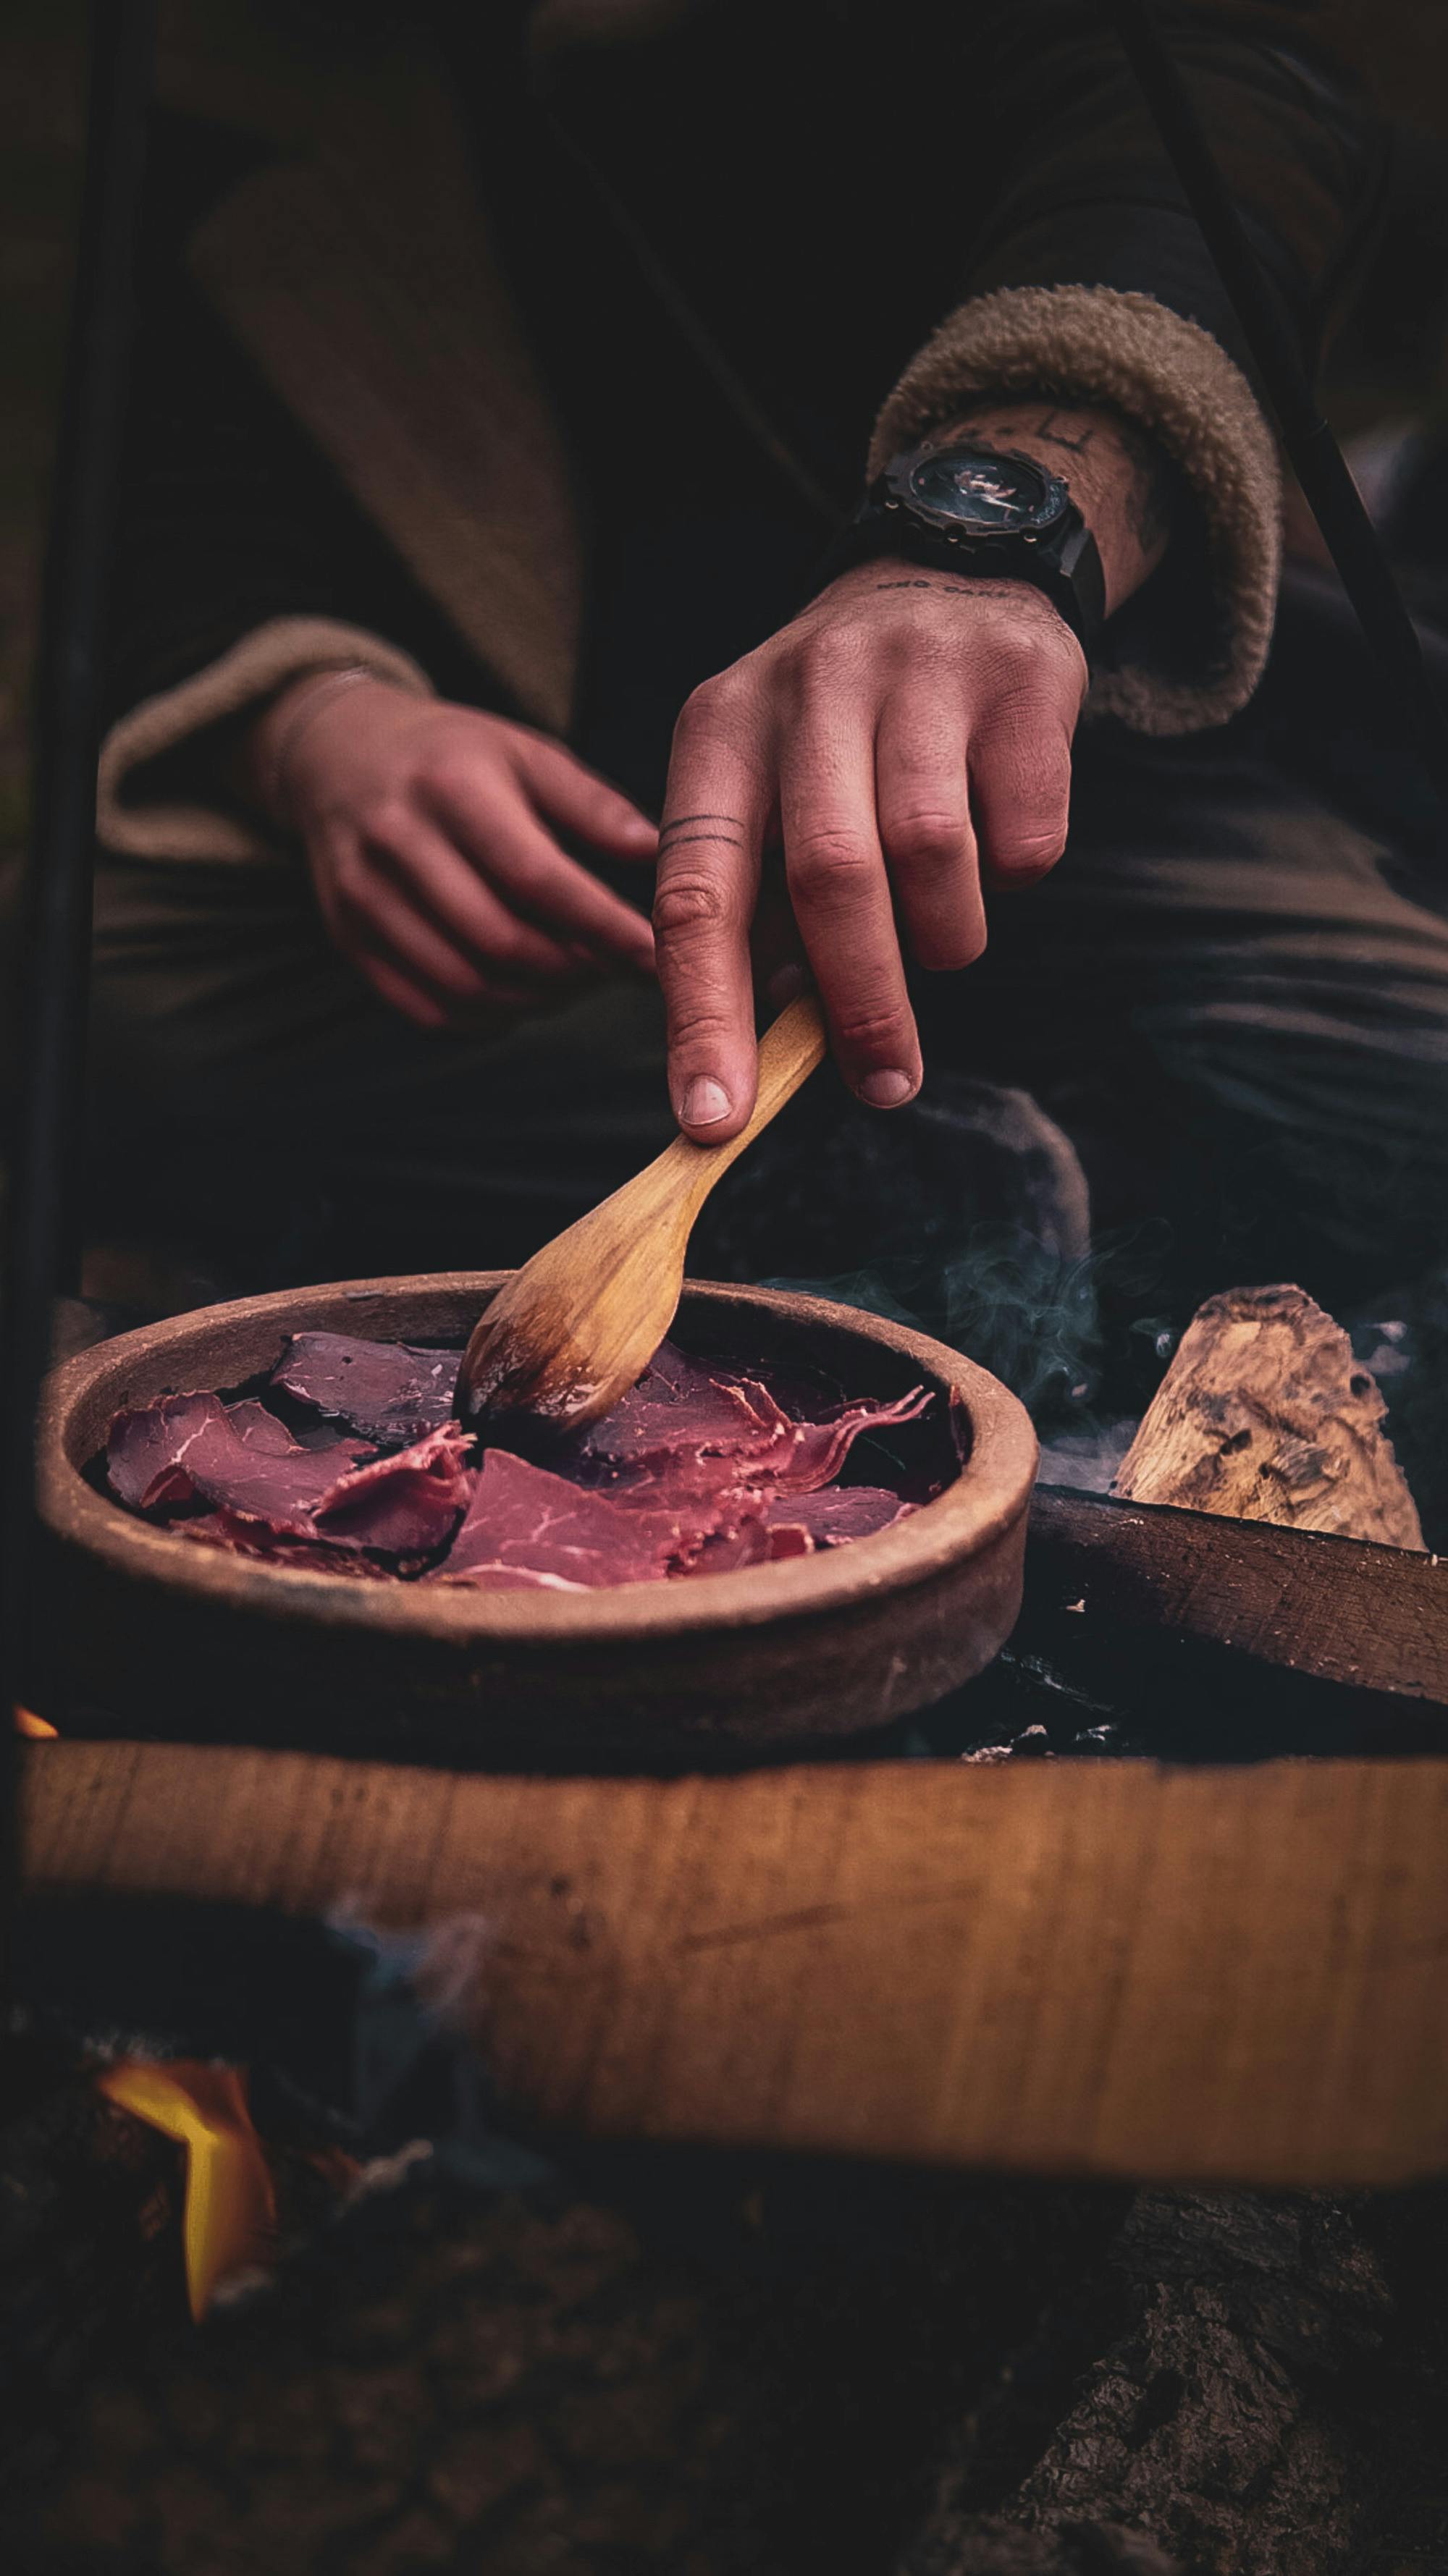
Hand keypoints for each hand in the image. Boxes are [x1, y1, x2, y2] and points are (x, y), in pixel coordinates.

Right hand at [254, 681, 657, 1028]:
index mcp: (450, 785)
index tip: (654, 954)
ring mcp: (362, 897)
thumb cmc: (454, 758)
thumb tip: (661, 855)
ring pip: (463, 985)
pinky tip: (520, 996)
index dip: (601, 926)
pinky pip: (425, 1008)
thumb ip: (593, 807)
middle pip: (499, 941)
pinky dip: (485, 1017)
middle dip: (573, 972)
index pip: (536, 876)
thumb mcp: (525, 753)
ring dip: (535, 1000)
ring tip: (574, 982)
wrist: (339, 756)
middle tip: (615, 970)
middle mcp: (396, 842)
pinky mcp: (348, 939)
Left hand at [654, 565, 1087, 1134]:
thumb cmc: (841, 727)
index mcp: (721, 730)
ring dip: (944, 938)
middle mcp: (809, 689)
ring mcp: (917, 673)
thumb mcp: (768, 782)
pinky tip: (997, 850)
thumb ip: (757, 905)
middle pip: (831, 878)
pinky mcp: (1019, 682)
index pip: (696, 892)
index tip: (711, 1120)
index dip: (702, 1015)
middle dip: (861, 1005)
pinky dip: (1014, 879)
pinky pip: (1024, 837)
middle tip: (885, 1085)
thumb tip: (755, 1057)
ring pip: (933, 858)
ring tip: (942, 939)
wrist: (954, 570)